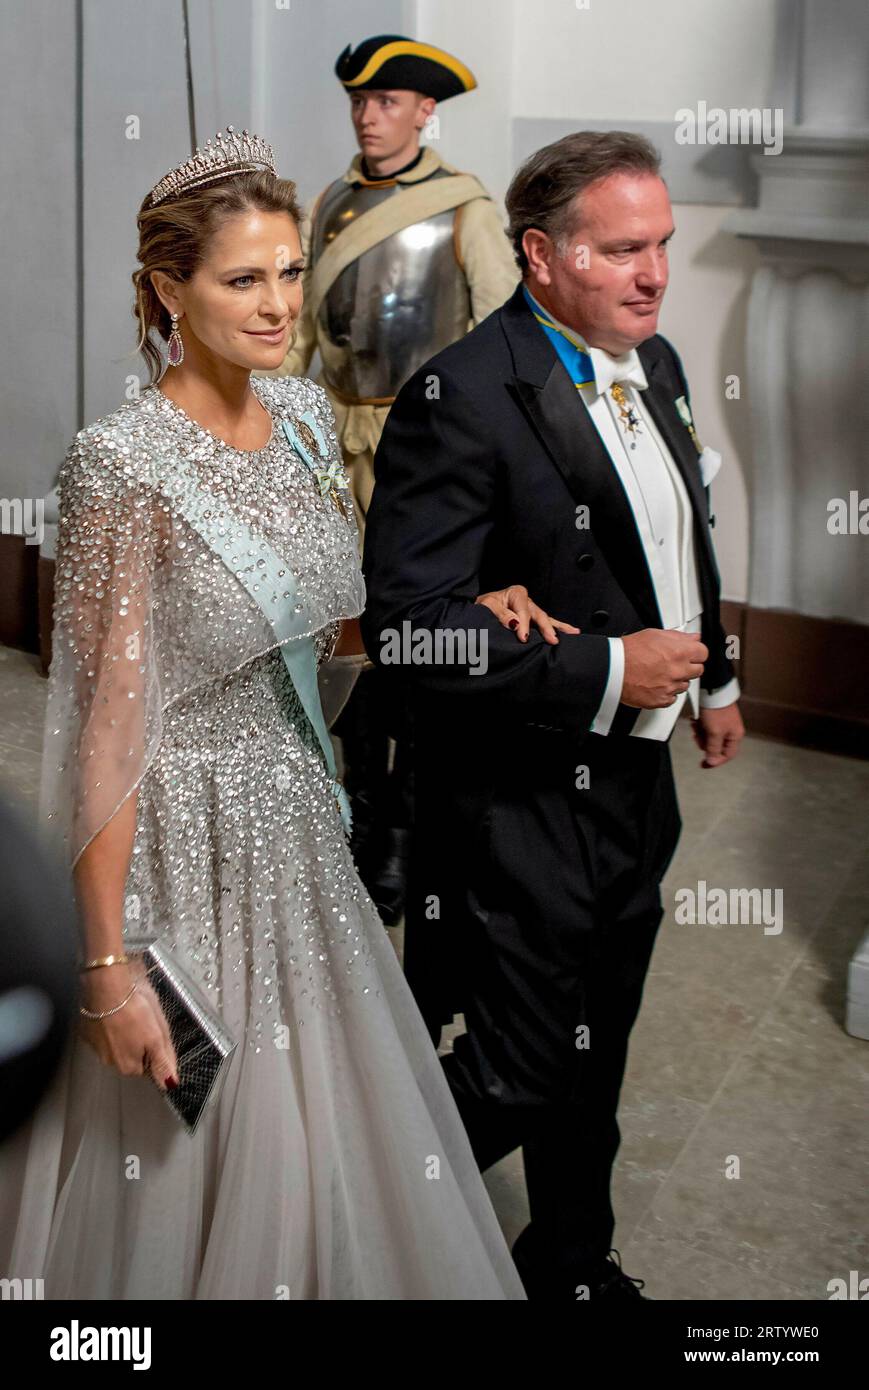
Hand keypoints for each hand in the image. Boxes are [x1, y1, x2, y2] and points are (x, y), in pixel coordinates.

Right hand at [78, 958, 178, 1090]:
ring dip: (124, 1035)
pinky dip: (110, 1026)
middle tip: (144, 1022)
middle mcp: (110, 1062)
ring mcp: (96, 1047)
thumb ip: (162, 1062)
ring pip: (117, 1046)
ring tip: (129, 1015)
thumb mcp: (157, 1036)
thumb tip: (170, 1084)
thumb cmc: (135, 1009)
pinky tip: (115, 1013)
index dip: (154, 1051)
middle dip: (140, 1043)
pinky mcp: (87, 1032)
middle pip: (132, 1057)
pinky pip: (103, 1034)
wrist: (107, 986)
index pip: (147, 1068)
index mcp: (129, 1065)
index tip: (155, 1034)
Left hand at [475, 584, 580, 643]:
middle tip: (552, 640)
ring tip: (574, 633)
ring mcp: (533, 610)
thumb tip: (516, 623)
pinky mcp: (534, 620)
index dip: (524, 624)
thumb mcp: (487, 606)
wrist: (481, 609)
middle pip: (539, 615)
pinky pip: (547, 624)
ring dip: (559, 628)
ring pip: (547, 620)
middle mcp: (527, 601)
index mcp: (517, 593)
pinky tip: (573, 632)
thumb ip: (501, 614)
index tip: (523, 638)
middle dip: (546, 628)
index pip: (523, 610)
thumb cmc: (484, 606)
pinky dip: (559, 628)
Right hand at [621, 629, 707, 708]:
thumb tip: (692, 638)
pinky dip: (666, 693)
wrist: (612, 669)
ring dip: (677, 680)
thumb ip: (678, 637)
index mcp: (679, 652)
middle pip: (698, 670)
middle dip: (689, 666)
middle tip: (674, 663)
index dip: (696, 652)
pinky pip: (672, 698)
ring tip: (661, 673)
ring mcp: (670, 687)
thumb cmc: (628, 652)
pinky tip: (656, 684)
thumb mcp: (654, 634)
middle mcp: (678, 671)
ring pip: (685, 685)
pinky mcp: (662, 700)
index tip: (691, 653)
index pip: (703, 653)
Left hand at [690, 702, 743, 767]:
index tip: (703, 764)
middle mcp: (731, 731)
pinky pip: (706, 728)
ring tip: (696, 725)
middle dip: (704, 742)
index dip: (715, 761)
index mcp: (735, 736)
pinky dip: (699, 725)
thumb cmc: (716, 710)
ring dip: (700, 733)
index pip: (727, 755)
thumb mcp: (714, 733)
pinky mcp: (715, 718)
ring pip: (709, 737)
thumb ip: (713, 748)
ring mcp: (723, 724)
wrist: (712, 690)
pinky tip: (696, 720)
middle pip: (716, 746)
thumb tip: (712, 762)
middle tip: (697, 736)